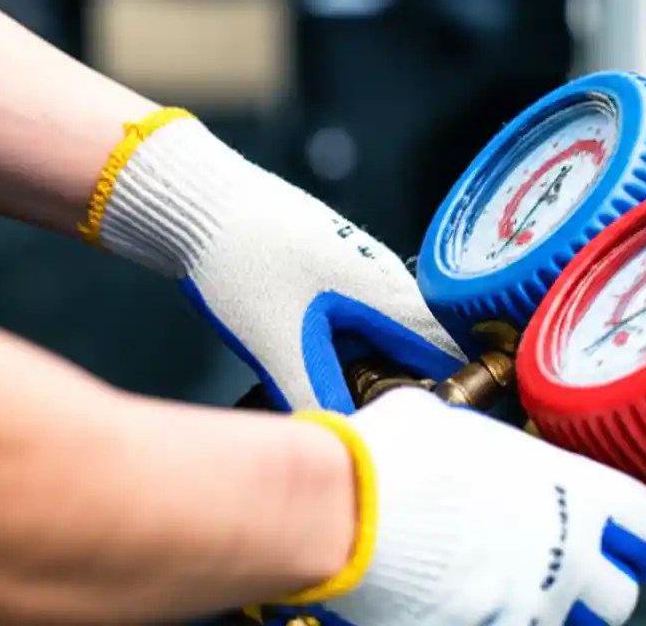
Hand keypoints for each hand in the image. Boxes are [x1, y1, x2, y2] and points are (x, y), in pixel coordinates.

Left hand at [80, 108, 464, 411]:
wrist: (197, 203)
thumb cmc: (240, 265)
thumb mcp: (278, 346)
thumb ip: (320, 399)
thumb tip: (350, 441)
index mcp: (387, 292)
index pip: (445, 352)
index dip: (448, 393)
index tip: (430, 430)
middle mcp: (385, 275)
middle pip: (418, 345)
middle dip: (405, 387)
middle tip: (376, 426)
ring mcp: (359, 266)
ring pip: (385, 332)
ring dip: (373, 369)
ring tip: (342, 404)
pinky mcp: (332, 265)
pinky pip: (358, 317)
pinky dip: (348, 349)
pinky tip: (313, 367)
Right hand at [276, 387, 645, 625]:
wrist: (347, 511)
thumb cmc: (395, 456)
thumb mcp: (441, 421)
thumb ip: (470, 437)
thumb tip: (444, 431)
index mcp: (572, 489)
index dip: (640, 537)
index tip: (630, 542)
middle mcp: (567, 553)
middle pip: (620, 596)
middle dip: (597, 589)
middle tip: (568, 576)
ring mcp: (532, 604)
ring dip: (556, 615)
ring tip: (521, 597)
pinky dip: (499, 625)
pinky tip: (471, 611)